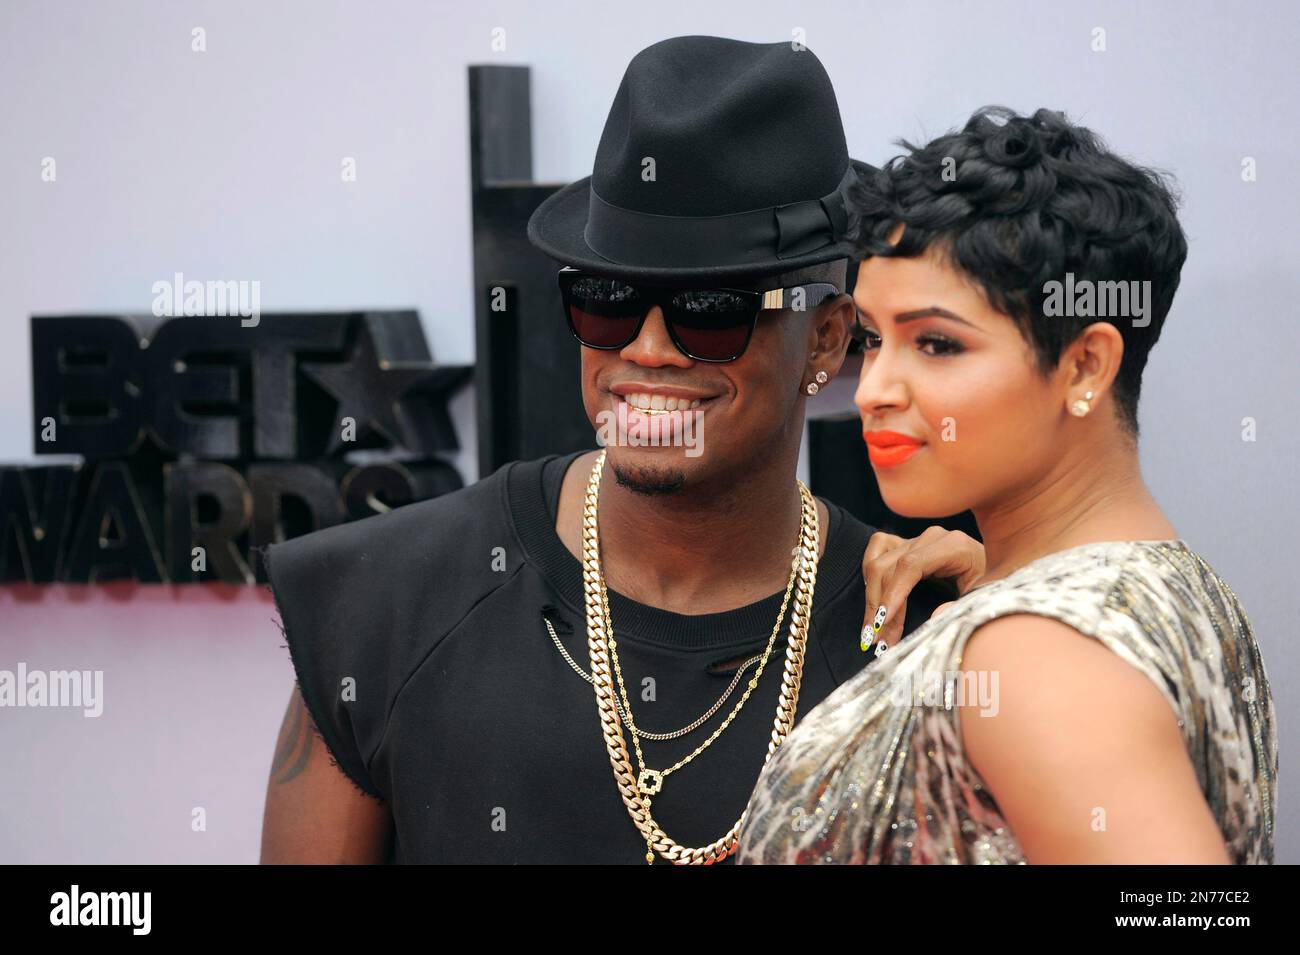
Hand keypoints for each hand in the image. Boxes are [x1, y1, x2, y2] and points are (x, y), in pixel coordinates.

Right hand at [862, 527, 984, 649]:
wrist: (998, 566)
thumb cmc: (991, 584)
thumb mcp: (983, 597)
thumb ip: (961, 606)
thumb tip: (934, 617)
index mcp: (953, 545)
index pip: (911, 566)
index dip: (893, 594)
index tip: (882, 623)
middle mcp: (931, 537)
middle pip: (889, 568)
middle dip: (880, 607)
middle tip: (878, 641)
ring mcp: (915, 538)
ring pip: (878, 564)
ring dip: (872, 600)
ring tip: (873, 631)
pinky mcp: (905, 542)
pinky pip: (876, 551)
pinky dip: (870, 576)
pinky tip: (873, 600)